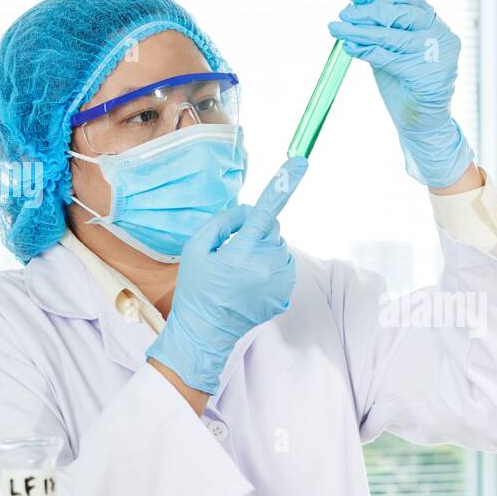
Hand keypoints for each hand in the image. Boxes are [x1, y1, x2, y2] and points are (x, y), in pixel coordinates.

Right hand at [146, 201, 295, 394]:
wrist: (205, 332)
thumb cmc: (196, 288)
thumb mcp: (196, 248)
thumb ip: (222, 223)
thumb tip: (248, 212)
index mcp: (242, 254)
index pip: (264, 213)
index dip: (283, 185)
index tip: (300, 162)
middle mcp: (267, 268)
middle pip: (274, 230)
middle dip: (257, 233)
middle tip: (234, 251)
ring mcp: (279, 284)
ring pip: (281, 249)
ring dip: (266, 251)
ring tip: (241, 270)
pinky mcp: (284, 296)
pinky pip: (284, 269)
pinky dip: (271, 269)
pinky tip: (251, 283)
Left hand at [329, 0, 473, 188]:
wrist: (421, 123)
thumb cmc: (406, 84)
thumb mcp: (393, 49)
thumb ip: (381, 29)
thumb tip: (352, 8)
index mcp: (434, 24)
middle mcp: (441, 36)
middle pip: (401, 14)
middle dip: (367, 12)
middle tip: (342, 15)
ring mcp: (437, 57)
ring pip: (393, 36)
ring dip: (361, 31)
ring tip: (338, 29)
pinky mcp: (427, 77)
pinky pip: (391, 60)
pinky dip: (368, 52)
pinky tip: (350, 48)